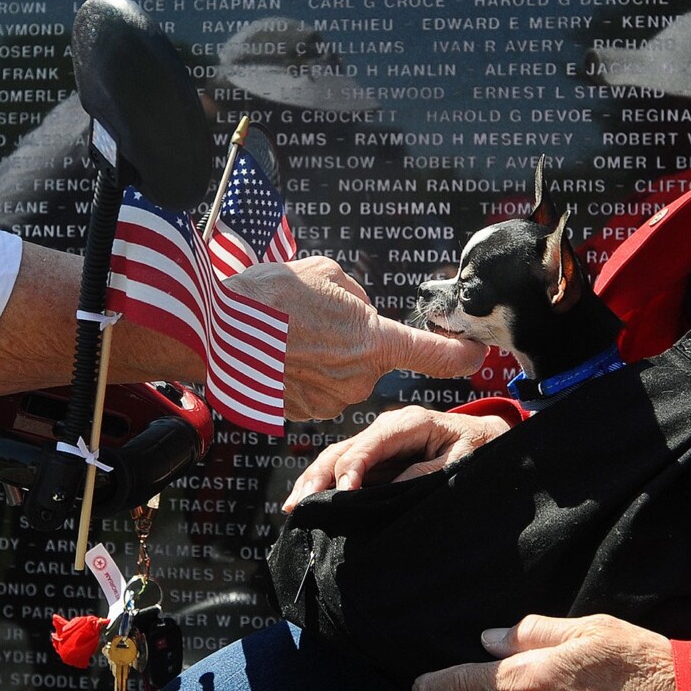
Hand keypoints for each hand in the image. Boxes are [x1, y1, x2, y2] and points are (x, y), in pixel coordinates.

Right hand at [226, 256, 483, 421]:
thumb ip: (357, 298)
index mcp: (372, 340)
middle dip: (353, 341)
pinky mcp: (304, 415)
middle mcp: (358, 379)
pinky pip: (318, 392)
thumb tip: (358, 313)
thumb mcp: (328, 275)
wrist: (215, 330)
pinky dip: (304, 376)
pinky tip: (280, 358)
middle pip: (372, 360)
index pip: (434, 355)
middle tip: (315, 320)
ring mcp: (330, 402)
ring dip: (326, 359)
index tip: (474, 352)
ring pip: (343, 377)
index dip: (460, 354)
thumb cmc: (270, 295)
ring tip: (290, 337)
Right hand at [283, 405, 512, 508]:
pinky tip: (305, 501)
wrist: (487, 439)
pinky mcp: (374, 456)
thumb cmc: (478, 449)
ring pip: (336, 457)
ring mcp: (377, 440)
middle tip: (300, 506)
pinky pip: (343, 467)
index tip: (343, 494)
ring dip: (313, 481)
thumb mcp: (462, 460)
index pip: (370, 444)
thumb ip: (428, 472)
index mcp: (409, 423)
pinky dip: (322, 483)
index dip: (352, 468)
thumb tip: (394, 486)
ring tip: (293, 507)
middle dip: (320, 476)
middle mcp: (386, 427)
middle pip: (344, 449)